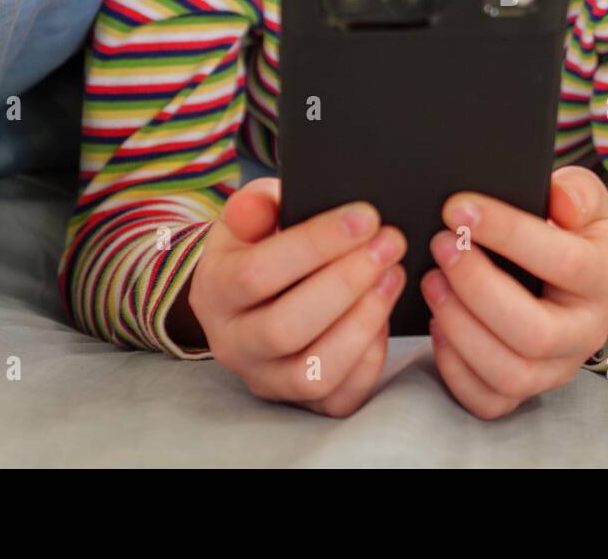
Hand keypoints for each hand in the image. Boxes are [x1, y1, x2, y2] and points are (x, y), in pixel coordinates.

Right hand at [181, 177, 407, 417]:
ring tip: (393, 274)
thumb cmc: (260, 246)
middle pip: (285, 327)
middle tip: (390, 243)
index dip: (315, 244)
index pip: (257, 273)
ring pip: (314, 371)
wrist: (253, 296)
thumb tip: (265, 204)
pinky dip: (370, 358)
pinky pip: (340, 396)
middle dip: (347, 282)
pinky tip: (386, 315)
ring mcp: (265, 379)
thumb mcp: (249, 217)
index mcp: (214, 292)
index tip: (366, 216)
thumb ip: (256, 205)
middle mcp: (232, 344)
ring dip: (363, 321)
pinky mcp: (301, 402)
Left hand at [420, 166, 607, 419]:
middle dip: (477, 287)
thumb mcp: (589, 204)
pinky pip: (489, 400)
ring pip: (510, 373)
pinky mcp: (527, 390)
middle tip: (441, 246)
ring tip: (431, 281)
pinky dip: (455, 368)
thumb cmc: (580, 237)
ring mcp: (557, 368)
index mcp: (603, 279)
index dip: (508, 234)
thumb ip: (577, 192)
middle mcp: (585, 332)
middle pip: (533, 331)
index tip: (459, 208)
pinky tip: (436, 324)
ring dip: (460, 327)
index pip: (563, 262)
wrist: (592, 285)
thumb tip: (559, 197)